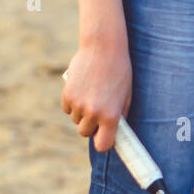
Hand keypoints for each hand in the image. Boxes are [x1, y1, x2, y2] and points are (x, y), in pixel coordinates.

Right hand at [61, 37, 131, 153]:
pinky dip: (72, 103)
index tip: (103, 136)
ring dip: (81, 113)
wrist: (103, 47)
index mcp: (111, 116)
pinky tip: (82, 89)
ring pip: (76, 120)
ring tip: (91, 94)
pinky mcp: (67, 94)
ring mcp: (78, 104)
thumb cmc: (119, 71)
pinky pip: (67, 109)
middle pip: (85, 133)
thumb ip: (120, 116)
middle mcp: (93, 113)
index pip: (102, 145)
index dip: (102, 142)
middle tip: (98, 110)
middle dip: (91, 125)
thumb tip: (113, 133)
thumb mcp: (126, 95)